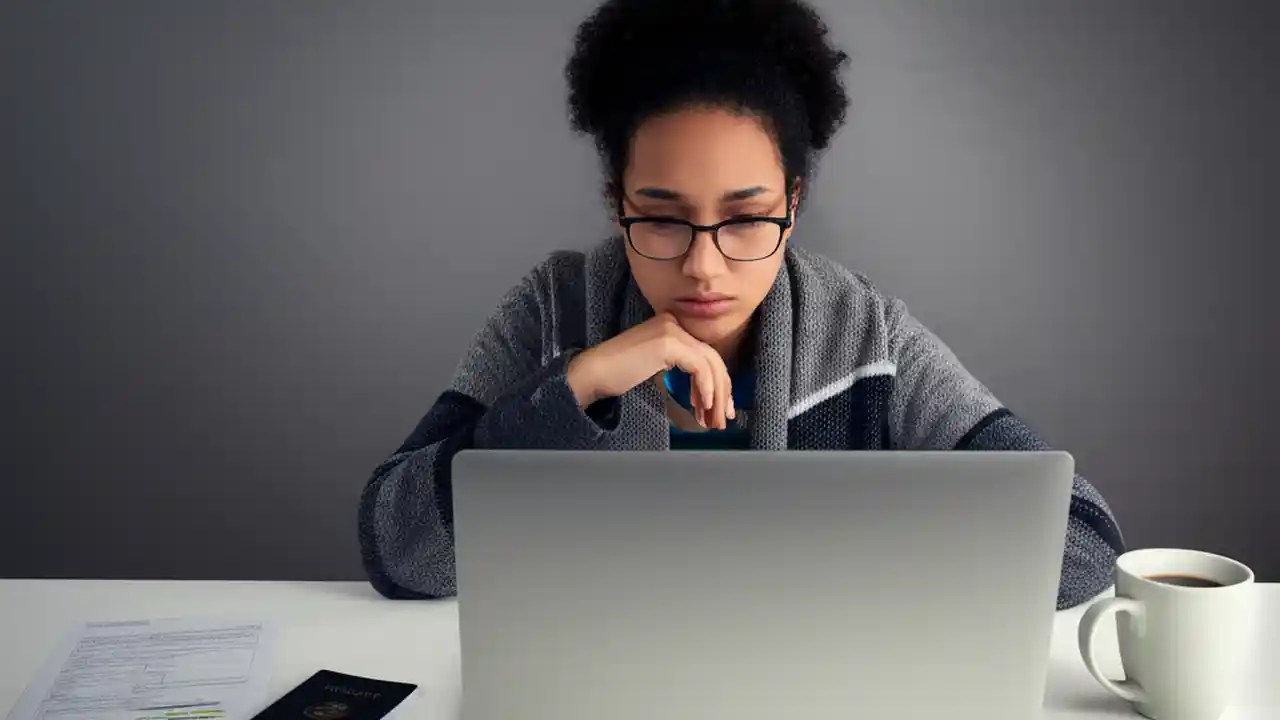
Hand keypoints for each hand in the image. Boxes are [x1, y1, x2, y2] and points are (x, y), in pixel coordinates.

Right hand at [567, 312, 734, 428]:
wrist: (593, 372)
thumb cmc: (619, 375)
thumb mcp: (657, 366)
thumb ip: (681, 368)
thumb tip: (708, 392)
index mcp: (672, 326)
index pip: (705, 354)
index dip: (717, 383)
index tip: (717, 409)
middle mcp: (674, 323)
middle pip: (712, 358)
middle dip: (722, 391)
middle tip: (722, 419)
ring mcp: (672, 330)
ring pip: (710, 363)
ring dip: (716, 395)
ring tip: (712, 421)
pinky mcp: (668, 342)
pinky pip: (700, 366)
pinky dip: (706, 388)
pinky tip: (703, 406)